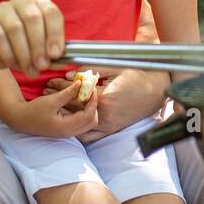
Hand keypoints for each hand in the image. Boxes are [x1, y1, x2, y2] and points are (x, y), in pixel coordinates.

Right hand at [0, 0, 64, 79]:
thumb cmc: (22, 45)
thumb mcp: (39, 49)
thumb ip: (51, 55)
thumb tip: (63, 63)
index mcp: (40, 3)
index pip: (51, 12)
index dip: (55, 34)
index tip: (55, 55)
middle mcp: (21, 1)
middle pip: (32, 18)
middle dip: (39, 46)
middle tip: (41, 66)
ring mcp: (2, 9)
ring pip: (15, 28)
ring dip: (24, 53)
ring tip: (29, 70)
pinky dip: (7, 53)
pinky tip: (12, 64)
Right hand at [11, 82, 98, 137]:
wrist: (21, 119)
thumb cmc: (33, 111)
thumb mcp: (51, 101)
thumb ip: (68, 93)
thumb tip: (81, 84)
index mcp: (66, 127)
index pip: (88, 115)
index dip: (93, 101)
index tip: (93, 89)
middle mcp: (69, 133)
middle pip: (92, 122)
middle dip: (94, 107)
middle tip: (90, 93)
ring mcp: (67, 132)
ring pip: (88, 123)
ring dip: (89, 110)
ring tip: (85, 96)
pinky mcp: (65, 129)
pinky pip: (81, 123)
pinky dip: (84, 112)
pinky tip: (78, 102)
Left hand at [45, 68, 167, 143]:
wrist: (156, 92)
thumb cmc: (137, 76)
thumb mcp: (115, 68)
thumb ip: (92, 70)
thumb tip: (71, 74)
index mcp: (105, 98)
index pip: (75, 92)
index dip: (61, 85)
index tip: (50, 80)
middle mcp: (105, 114)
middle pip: (74, 108)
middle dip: (59, 98)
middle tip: (46, 91)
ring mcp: (108, 125)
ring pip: (79, 123)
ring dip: (65, 113)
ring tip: (54, 104)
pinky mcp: (111, 130)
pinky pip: (90, 135)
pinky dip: (78, 129)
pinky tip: (69, 120)